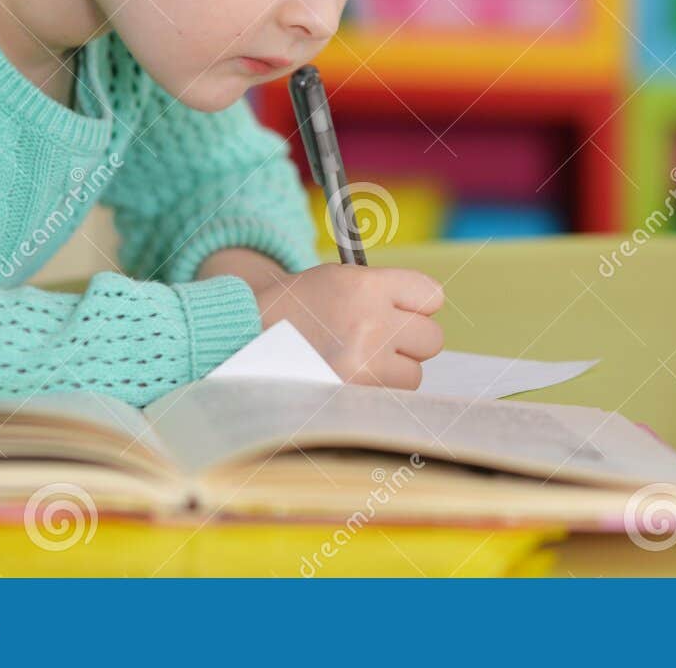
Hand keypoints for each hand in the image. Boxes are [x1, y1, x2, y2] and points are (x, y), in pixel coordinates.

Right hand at [246, 262, 444, 388]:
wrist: (244, 337)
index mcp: (367, 287)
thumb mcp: (335, 279)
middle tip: (381, 339)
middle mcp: (372, 324)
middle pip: (431, 338)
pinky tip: (351, 378)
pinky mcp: (354, 395)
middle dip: (410, 340)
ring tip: (359, 360)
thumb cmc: (293, 307)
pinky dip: (377, 390)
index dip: (418, 304)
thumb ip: (382, 290)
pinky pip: (390, 396)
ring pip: (414, 374)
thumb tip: (424, 309)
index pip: (432, 295)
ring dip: (394, 370)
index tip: (405, 310)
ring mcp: (365, 364)